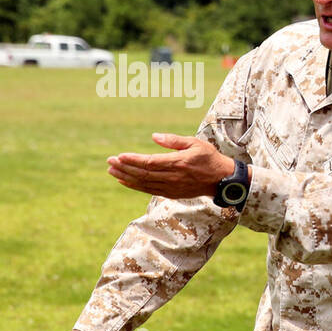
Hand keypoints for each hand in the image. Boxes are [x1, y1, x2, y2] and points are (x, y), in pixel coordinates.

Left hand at [107, 133, 234, 199]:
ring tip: (111, 171)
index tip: (119, 156)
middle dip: (124, 168)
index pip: (150, 163)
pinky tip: (124, 181)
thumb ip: (174, 140)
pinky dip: (135, 186)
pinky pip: (149, 190)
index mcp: (179, 163)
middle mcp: (173, 177)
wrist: (221, 180)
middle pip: (143, 174)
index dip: (133, 160)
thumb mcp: (195, 143)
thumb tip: (154, 136)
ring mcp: (172, 187)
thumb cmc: (209, 158)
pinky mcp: (172, 193)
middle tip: (109, 162)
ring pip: (144, 183)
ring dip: (126, 177)